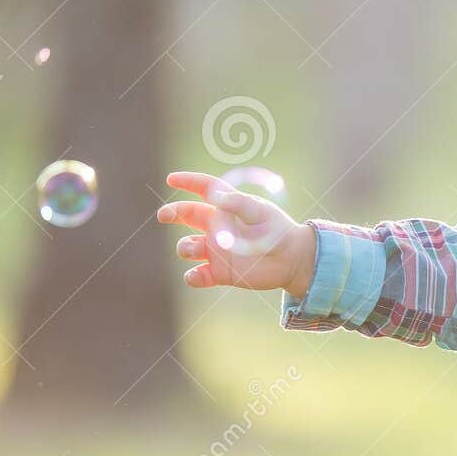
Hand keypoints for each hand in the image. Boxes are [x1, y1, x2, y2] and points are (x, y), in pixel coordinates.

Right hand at [156, 171, 315, 295]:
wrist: (292, 260)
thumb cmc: (279, 231)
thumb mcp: (261, 213)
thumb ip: (238, 203)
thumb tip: (213, 196)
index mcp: (228, 208)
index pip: (204, 189)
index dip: (187, 182)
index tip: (171, 179)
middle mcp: (218, 227)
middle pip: (187, 215)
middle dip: (172, 213)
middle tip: (164, 215)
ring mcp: (216, 250)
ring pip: (187, 246)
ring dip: (184, 247)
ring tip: (194, 248)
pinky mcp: (219, 272)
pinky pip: (196, 275)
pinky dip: (192, 276)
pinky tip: (198, 274)